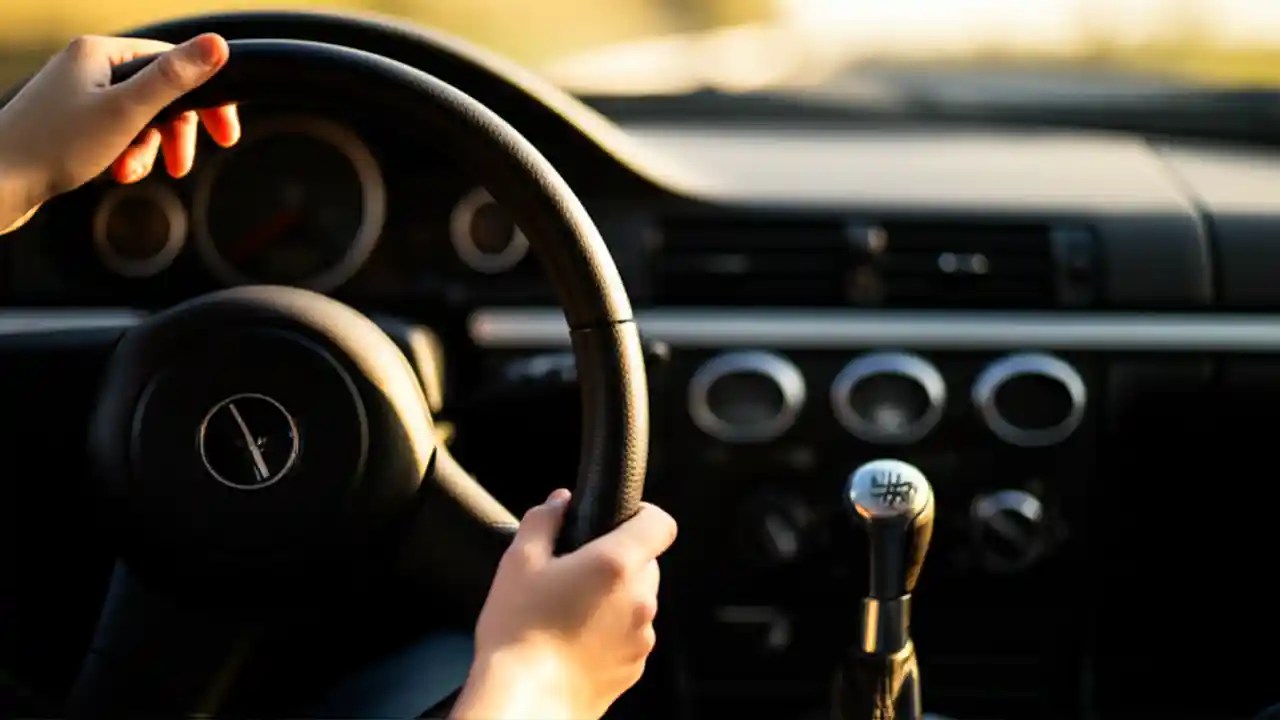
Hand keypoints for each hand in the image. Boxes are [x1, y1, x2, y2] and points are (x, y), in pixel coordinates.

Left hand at [0, 33, 239, 230]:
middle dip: (172, 134)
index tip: (225, 135)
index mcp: (100, 52)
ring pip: (138, 119)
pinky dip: (123, 155)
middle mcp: (87, 66)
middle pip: (157, 94)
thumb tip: (217, 44)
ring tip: (128, 172)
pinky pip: (116, 133)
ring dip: (144, 150)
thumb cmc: (53, 147)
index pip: (173, 63)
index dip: (204, 100)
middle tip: (180, 167)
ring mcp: (77, 94)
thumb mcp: (126, 112)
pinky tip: (112, 173)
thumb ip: (174, 78)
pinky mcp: (70, 122)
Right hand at [452, 490, 677, 719]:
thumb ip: (543, 521)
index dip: (643, 515)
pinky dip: (611, 631)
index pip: (661, 523)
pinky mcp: (634, 666)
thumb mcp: (519, 562)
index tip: (621, 519)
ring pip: (637, 601)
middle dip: (618, 560)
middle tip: (576, 570)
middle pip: (646, 562)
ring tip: (569, 610)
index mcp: (616, 564)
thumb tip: (559, 502)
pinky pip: (630, 635)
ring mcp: (640, 636)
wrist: (525, 701)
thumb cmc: (518, 632)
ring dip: (614, 598)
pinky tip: (574, 639)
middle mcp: (639, 599)